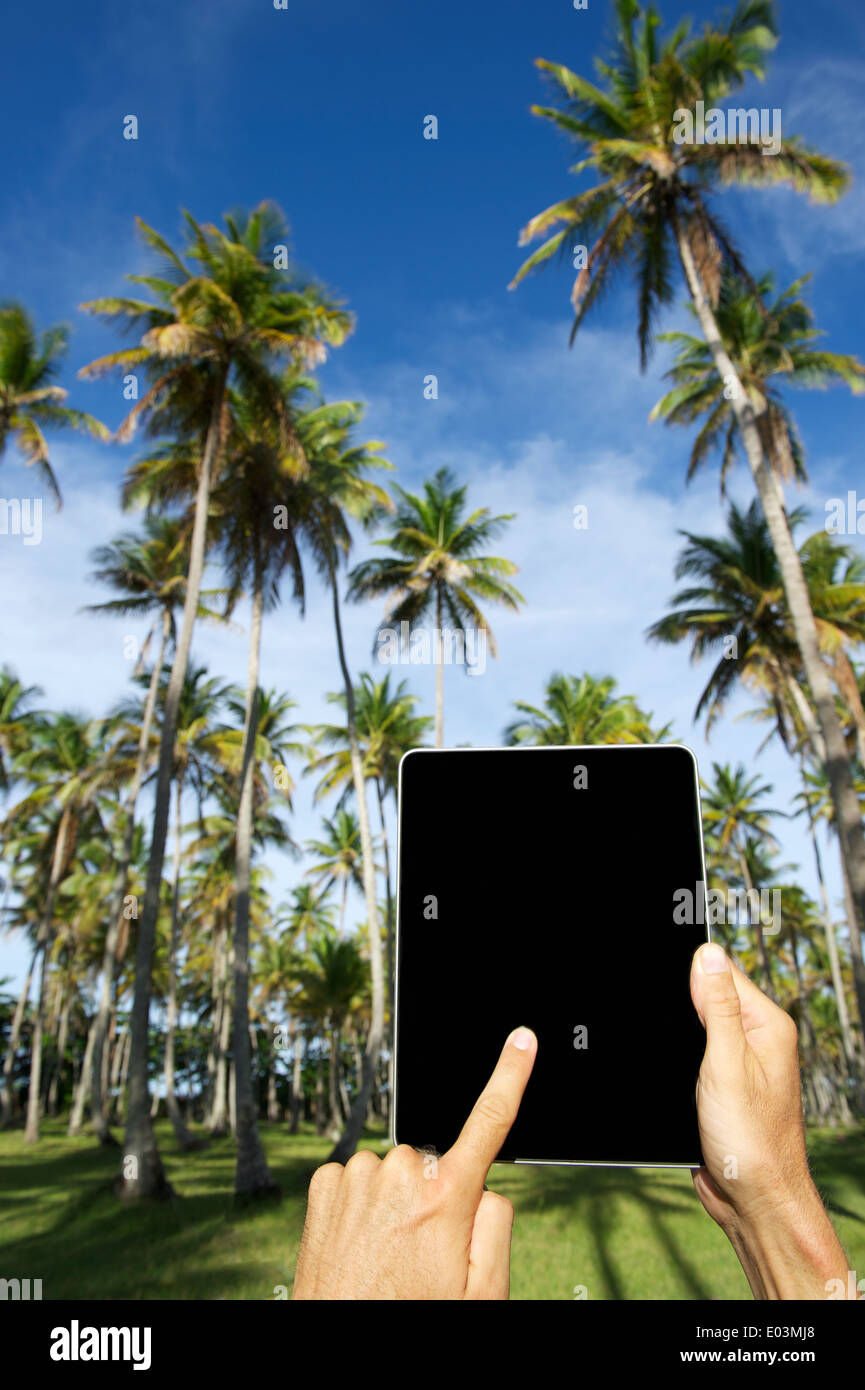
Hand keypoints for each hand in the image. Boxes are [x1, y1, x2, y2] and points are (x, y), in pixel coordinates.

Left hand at [292, 1026, 537, 1299]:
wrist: (338, 1348)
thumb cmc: (414, 1320)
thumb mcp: (482, 1293)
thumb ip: (498, 1228)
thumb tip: (486, 1187)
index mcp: (447, 1199)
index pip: (490, 1123)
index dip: (510, 1075)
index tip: (522, 1039)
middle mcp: (401, 1176)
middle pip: (435, 1165)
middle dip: (433, 1199)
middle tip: (420, 1253)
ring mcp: (358, 1176)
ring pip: (396, 1174)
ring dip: (394, 1205)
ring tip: (384, 1257)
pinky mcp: (325, 1183)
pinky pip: (360, 1179)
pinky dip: (362, 1205)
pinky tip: (359, 1244)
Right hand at [690, 942, 852, 1298]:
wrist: (752, 1199)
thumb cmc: (750, 1140)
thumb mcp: (727, 1063)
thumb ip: (718, 1007)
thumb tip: (707, 953)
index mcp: (767, 1025)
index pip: (724, 974)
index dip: (690, 973)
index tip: (662, 977)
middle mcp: (758, 1040)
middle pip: (709, 998)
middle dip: (681, 1006)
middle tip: (665, 1027)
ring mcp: (740, 1064)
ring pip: (697, 1029)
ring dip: (678, 1035)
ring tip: (672, 1057)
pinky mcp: (722, 1086)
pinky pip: (694, 1056)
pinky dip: (679, 1059)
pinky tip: (671, 1071)